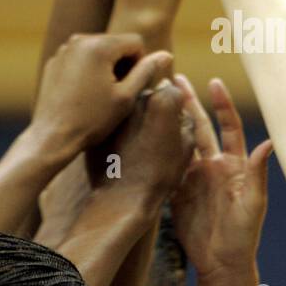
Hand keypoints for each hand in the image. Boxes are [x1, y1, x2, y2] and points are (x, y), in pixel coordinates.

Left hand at [32, 33, 172, 153]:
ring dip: (106, 66)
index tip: (133, 86)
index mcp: (99, 45)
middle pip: (116, 43)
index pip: (135, 41)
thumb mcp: (126, 97)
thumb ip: (146, 71)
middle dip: (122, 63)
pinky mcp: (54, 62)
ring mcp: (63, 50)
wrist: (52, 136)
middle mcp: (78, 40)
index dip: (140, 63)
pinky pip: (80, 58)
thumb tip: (166, 54)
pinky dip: (88, 70)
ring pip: (98, 50)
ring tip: (103, 94)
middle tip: (119, 92)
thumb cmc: (92, 120)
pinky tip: (85, 94)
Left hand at [88, 80, 194, 201]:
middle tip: (154, 133)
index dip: (174, 104)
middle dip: (152, 107)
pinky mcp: (100, 123)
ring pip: (128, 106)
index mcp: (163, 101)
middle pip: (148, 93)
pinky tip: (121, 149)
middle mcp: (137, 100)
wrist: (123, 196)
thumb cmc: (160, 174)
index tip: (172, 120)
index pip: (172, 89)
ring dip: (133, 116)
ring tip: (137, 143)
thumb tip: (179, 108)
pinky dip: (117, 128)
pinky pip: (112, 119)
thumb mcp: (186, 147)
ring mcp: (116, 110)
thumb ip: (185, 119)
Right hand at [170, 75, 272, 278]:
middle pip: (199, 126)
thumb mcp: (253, 204)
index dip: (222, 104)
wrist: (221, 262)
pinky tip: (144, 132)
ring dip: (170, 121)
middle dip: (189, 102)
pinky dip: (157, 149)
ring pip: (180, 142)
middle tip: (174, 79)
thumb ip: (257, 174)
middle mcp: (213, 165)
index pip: (228, 126)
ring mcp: (194, 177)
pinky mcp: (177, 192)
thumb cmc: (244, 235)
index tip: (214, 82)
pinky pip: (166, 165)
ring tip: (156, 98)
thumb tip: (268, 143)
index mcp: (234, 164)